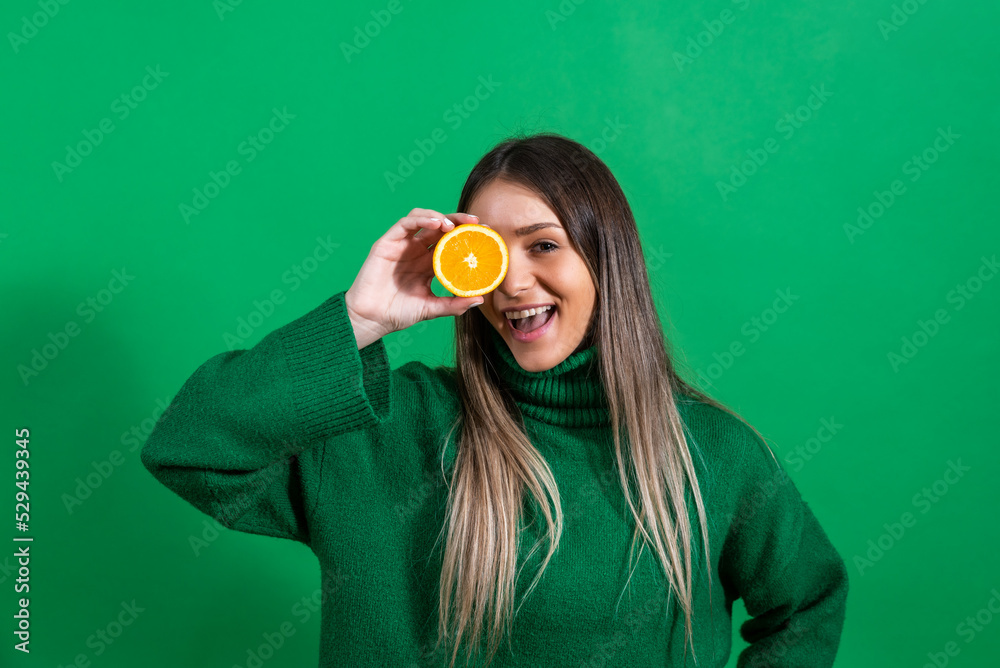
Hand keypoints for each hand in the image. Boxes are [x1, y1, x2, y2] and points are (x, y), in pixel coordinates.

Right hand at [345, 208, 484, 347]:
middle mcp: (417, 251)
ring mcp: (402, 245)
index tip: (486, 234)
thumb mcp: (432, 309)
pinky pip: (405, 224)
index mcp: (428, 263)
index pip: (451, 242)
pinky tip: (436, 223)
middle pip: (441, 227)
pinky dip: (422, 219)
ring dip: (440, 216)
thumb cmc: (398, 314)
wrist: (371, 319)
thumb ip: (454, 305)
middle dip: (459, 221)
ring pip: (423, 219)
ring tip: (454, 225)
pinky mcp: (387, 243)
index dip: (467, 235)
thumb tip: (480, 299)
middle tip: (476, 222)